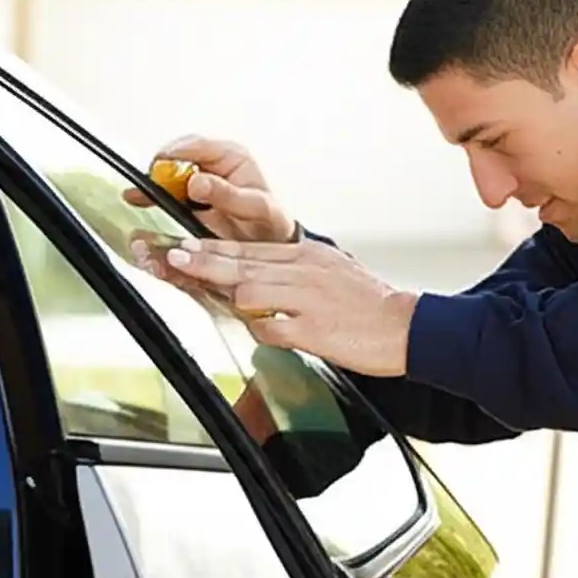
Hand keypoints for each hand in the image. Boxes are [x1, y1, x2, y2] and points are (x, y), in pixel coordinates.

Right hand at [122, 135, 295, 243]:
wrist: (270, 245)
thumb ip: (228, 195)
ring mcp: (200, 179)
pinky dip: (152, 196)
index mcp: (233, 156)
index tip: (160, 165)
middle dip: (159, 170)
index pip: (197, 144)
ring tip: (137, 195)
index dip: (175, 152)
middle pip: (177, 157)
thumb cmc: (271, 223)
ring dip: (152, 184)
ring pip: (168, 173)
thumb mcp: (256, 209)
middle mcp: (214, 163)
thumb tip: (197, 182)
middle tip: (148, 185)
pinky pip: (167, 191)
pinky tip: (137, 199)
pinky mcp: (190, 196)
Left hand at [155, 237, 419, 377]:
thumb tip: (255, 278)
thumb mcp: (332, 271)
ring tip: (194, 284)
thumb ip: (293, 272)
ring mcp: (306, 300)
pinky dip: (260, 330)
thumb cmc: (369, 304)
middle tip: (171, 255)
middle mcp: (303, 271)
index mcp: (306, 255)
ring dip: (222, 292)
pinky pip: (271, 329)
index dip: (210, 248)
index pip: (248, 248)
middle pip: (241, 262)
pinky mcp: (313, 330)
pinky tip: (258, 331)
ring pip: (249, 290)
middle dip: (200, 259)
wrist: (406, 326)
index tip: (181, 246)